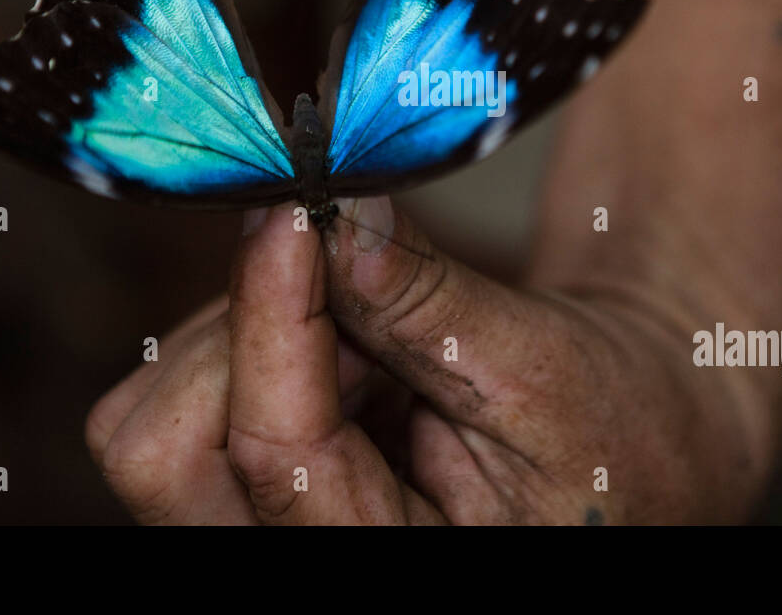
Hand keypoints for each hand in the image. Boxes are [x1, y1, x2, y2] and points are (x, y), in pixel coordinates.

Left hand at [85, 199, 763, 522]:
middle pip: (164, 457)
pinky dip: (250, 346)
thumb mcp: (542, 369)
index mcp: (388, 567)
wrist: (626, 456)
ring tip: (371, 340)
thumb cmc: (608, 436)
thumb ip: (430, 303)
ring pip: (154, 426)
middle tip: (347, 290)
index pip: (272, 453)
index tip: (298, 214)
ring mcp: (261, 533)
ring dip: (248, 340)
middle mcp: (302, 562)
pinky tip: (345, 355)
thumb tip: (340, 218)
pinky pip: (178, 405)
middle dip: (245, 340)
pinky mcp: (242, 495)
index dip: (272, 314)